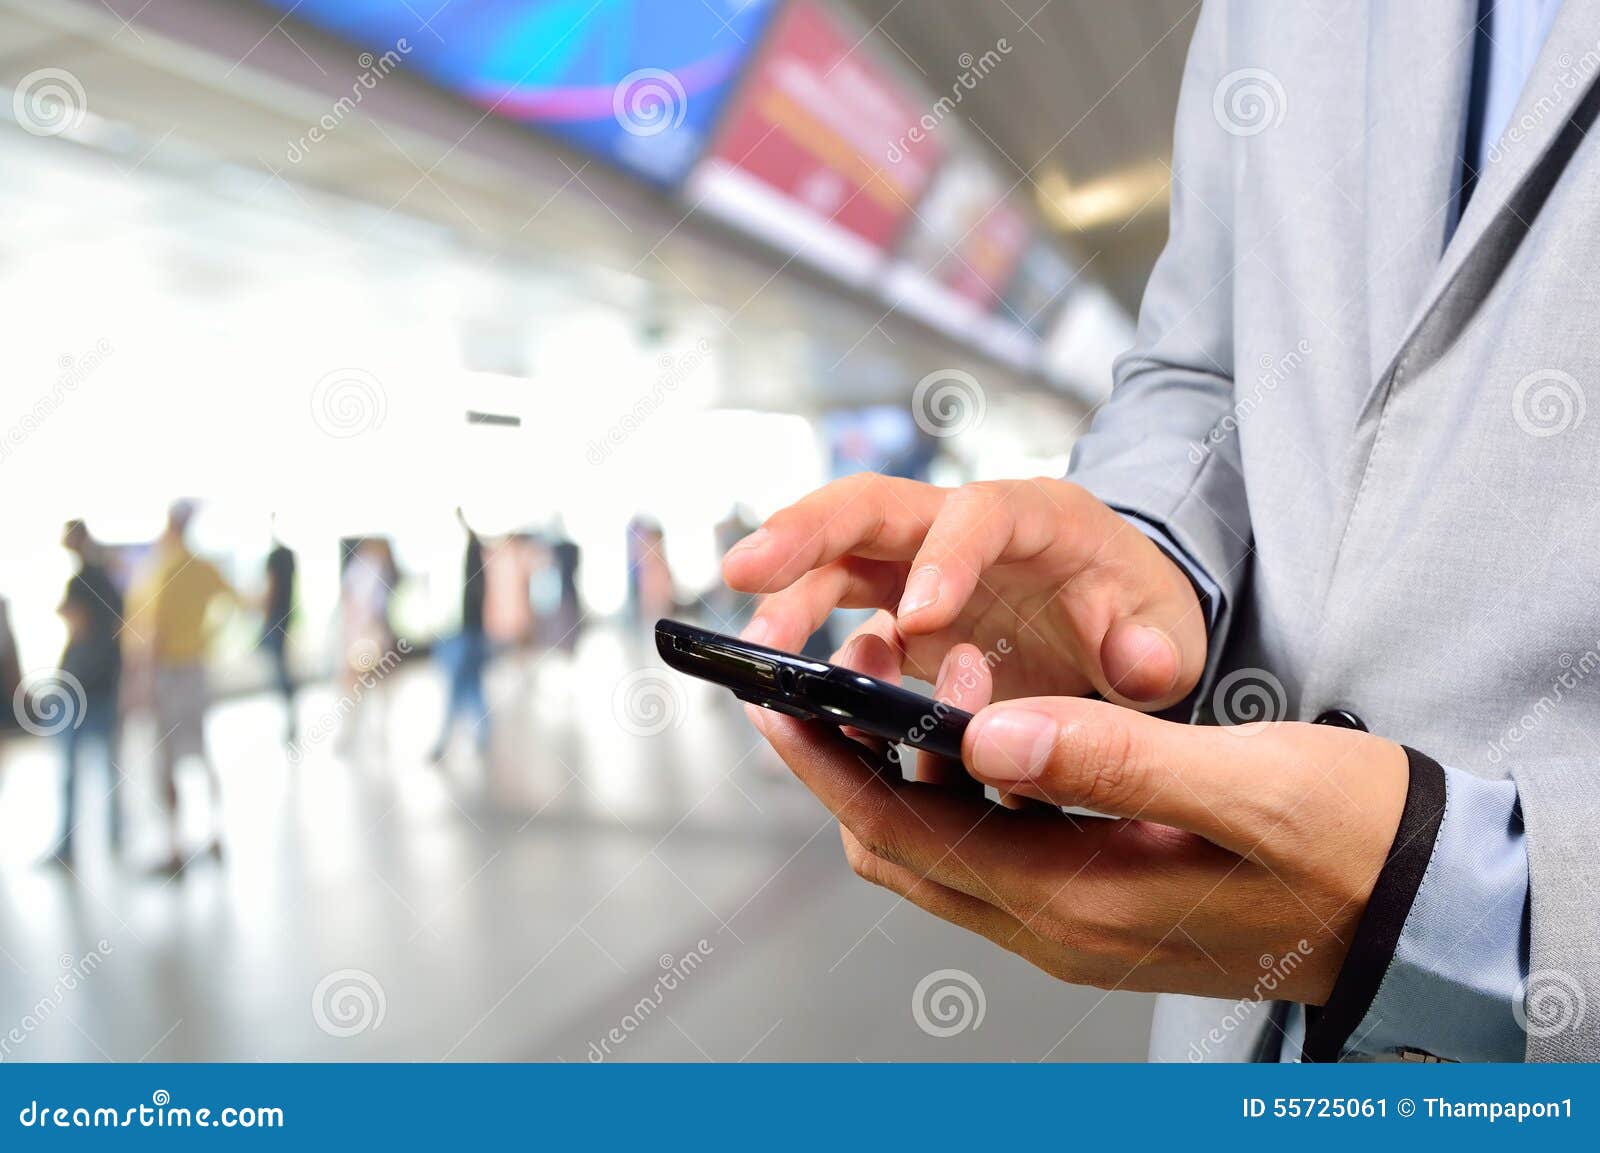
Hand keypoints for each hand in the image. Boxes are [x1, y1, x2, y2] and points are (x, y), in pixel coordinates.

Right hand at [723, 474, 1206, 708]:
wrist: (1119, 624)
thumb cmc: (1139, 615)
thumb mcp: (1168, 635)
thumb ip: (1156, 650)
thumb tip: (1134, 668)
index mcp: (1035, 517)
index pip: (978, 516)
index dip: (944, 560)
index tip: (918, 621)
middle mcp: (962, 532)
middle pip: (871, 508)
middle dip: (804, 532)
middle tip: (746, 567)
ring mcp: (920, 573)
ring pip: (839, 566)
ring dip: (790, 602)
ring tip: (756, 655)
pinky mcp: (897, 619)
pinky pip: (846, 630)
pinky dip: (818, 662)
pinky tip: (801, 702)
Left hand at [753, 632, 1409, 1004]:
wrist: (1417, 904)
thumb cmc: (1349, 842)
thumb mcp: (1245, 786)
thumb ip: (1114, 759)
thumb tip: (991, 728)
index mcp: (1080, 901)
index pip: (912, 837)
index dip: (835, 768)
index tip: (781, 699)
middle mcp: (1057, 925)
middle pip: (901, 854)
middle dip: (839, 771)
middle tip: (800, 687)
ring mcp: (1071, 923)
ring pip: (935, 857)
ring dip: (888, 781)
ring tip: (865, 697)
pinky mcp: (1091, 903)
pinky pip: (982, 855)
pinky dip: (945, 797)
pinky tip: (950, 736)